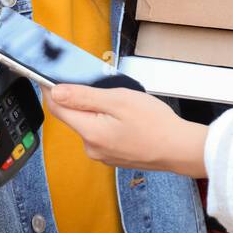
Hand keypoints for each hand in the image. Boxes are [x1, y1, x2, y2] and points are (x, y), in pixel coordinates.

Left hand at [43, 85, 208, 178]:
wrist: (180, 149)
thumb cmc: (156, 124)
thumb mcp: (119, 100)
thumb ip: (84, 96)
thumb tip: (55, 91)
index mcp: (90, 132)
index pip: (57, 108)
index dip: (52, 89)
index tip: (53, 75)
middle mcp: (91, 147)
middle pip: (73, 116)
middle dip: (83, 99)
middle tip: (106, 88)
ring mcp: (102, 154)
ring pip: (89, 124)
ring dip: (98, 111)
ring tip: (123, 106)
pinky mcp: (112, 156)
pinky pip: (101, 134)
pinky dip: (108, 123)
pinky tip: (127, 120)